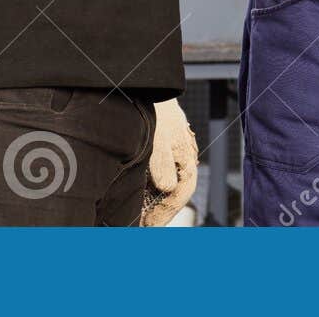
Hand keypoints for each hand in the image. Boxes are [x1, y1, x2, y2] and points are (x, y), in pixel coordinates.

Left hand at [140, 98, 197, 225]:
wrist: (147, 89)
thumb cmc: (156, 111)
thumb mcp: (159, 136)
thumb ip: (163, 162)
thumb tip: (168, 188)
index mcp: (186, 158)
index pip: (180, 193)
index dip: (166, 212)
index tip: (150, 227)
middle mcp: (180, 160)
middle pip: (172, 193)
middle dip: (158, 212)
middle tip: (141, 228)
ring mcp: (170, 158)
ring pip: (163, 186)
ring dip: (151, 203)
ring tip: (135, 218)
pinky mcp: (158, 154)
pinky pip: (154, 178)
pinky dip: (145, 190)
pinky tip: (132, 197)